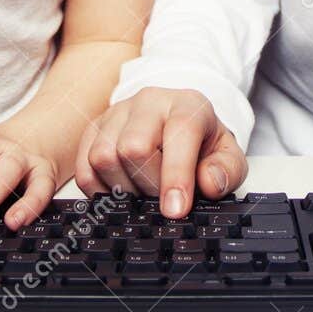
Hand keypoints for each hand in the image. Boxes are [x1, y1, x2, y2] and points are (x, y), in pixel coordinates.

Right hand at [74, 87, 247, 218]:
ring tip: (142, 194)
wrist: (178, 123)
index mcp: (187, 104)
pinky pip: (83, 167)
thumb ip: (227, 170)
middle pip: (133, 147)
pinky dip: (99, 190)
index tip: (175, 210)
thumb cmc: (203, 145)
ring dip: (123, 189)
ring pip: (103, 156)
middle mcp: (149, 102)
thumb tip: (208, 183)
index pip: (179, 132)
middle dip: (148, 186)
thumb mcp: (228, 156)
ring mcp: (117, 113)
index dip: (176, 175)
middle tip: (162, 201)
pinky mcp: (93, 130)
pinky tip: (122, 192)